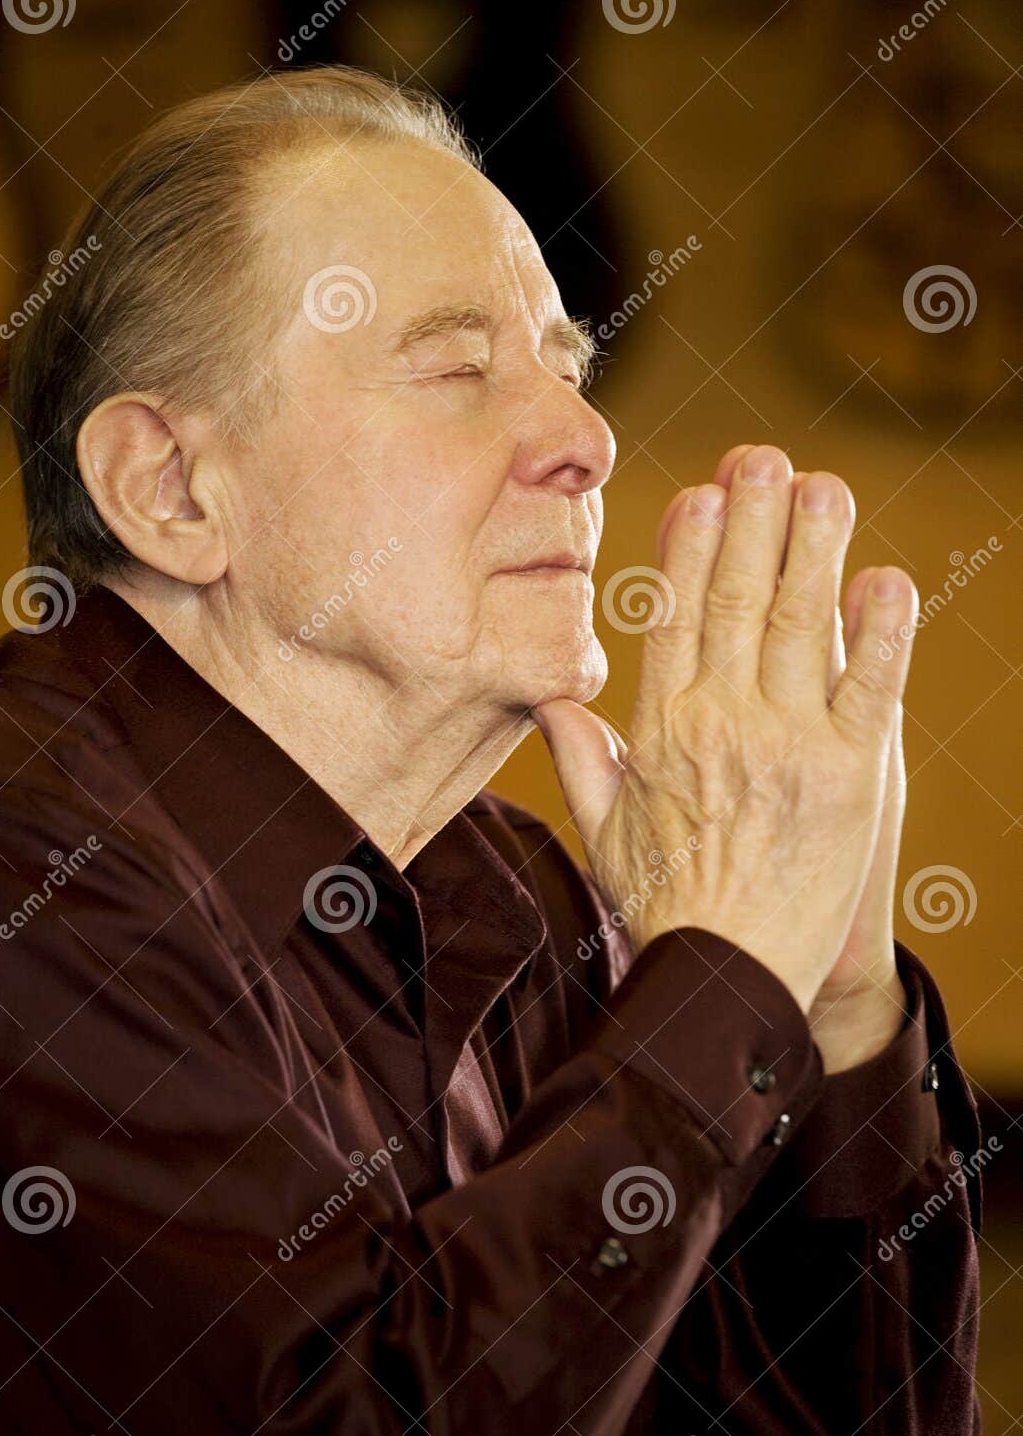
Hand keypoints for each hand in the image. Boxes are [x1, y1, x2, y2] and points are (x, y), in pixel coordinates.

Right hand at [533, 443, 918, 1039]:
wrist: (728, 979)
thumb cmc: (663, 908)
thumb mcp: (602, 832)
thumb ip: (580, 758)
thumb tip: (549, 697)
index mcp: (663, 731)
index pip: (677, 617)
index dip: (692, 548)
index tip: (702, 492)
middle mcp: (724, 724)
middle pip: (740, 600)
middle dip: (753, 519)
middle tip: (764, 456)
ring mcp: (790, 746)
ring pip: (803, 624)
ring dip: (814, 547)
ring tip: (823, 486)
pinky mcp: (850, 776)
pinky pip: (870, 686)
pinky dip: (882, 630)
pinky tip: (886, 577)